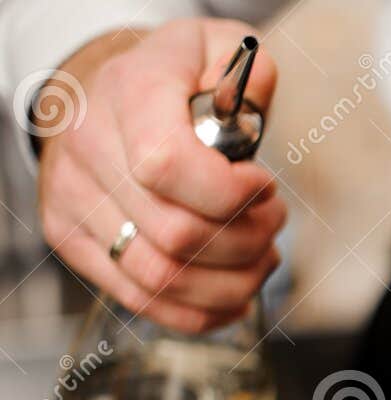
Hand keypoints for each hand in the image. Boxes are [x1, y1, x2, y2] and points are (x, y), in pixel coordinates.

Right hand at [34, 20, 282, 333]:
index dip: (231, 194)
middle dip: (248, 241)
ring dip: (232, 282)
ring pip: (163, 279)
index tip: (262, 186)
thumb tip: (249, 107)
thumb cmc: (172, 78)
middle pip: (177, 235)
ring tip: (261, 257)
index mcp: (127, 94)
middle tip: (271, 222)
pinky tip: (234, 296)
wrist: (103, 89)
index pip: (169, 165)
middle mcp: (88, 147)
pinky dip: (201, 312)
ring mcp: (72, 199)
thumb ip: (246, 73)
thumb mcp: (214, 48)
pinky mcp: (71, 238)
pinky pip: (142, 300)